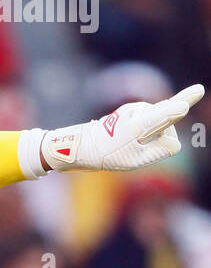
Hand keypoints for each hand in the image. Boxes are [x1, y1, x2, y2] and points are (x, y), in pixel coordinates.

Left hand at [40, 83, 204, 171]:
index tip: (182, 106)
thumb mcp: (135, 161)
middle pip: (168, 120)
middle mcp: (139, 111)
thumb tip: (176, 142)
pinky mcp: (136, 110)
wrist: (85, 145)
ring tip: (128, 143)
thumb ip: (159, 151)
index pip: (162, 115)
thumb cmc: (109, 155)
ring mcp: (137, 108)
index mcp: (138, 125)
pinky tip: (130, 138)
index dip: (174, 111)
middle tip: (159, 123)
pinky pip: (152, 121)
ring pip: (159, 122)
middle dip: (163, 129)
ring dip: (150, 134)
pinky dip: (146, 131)